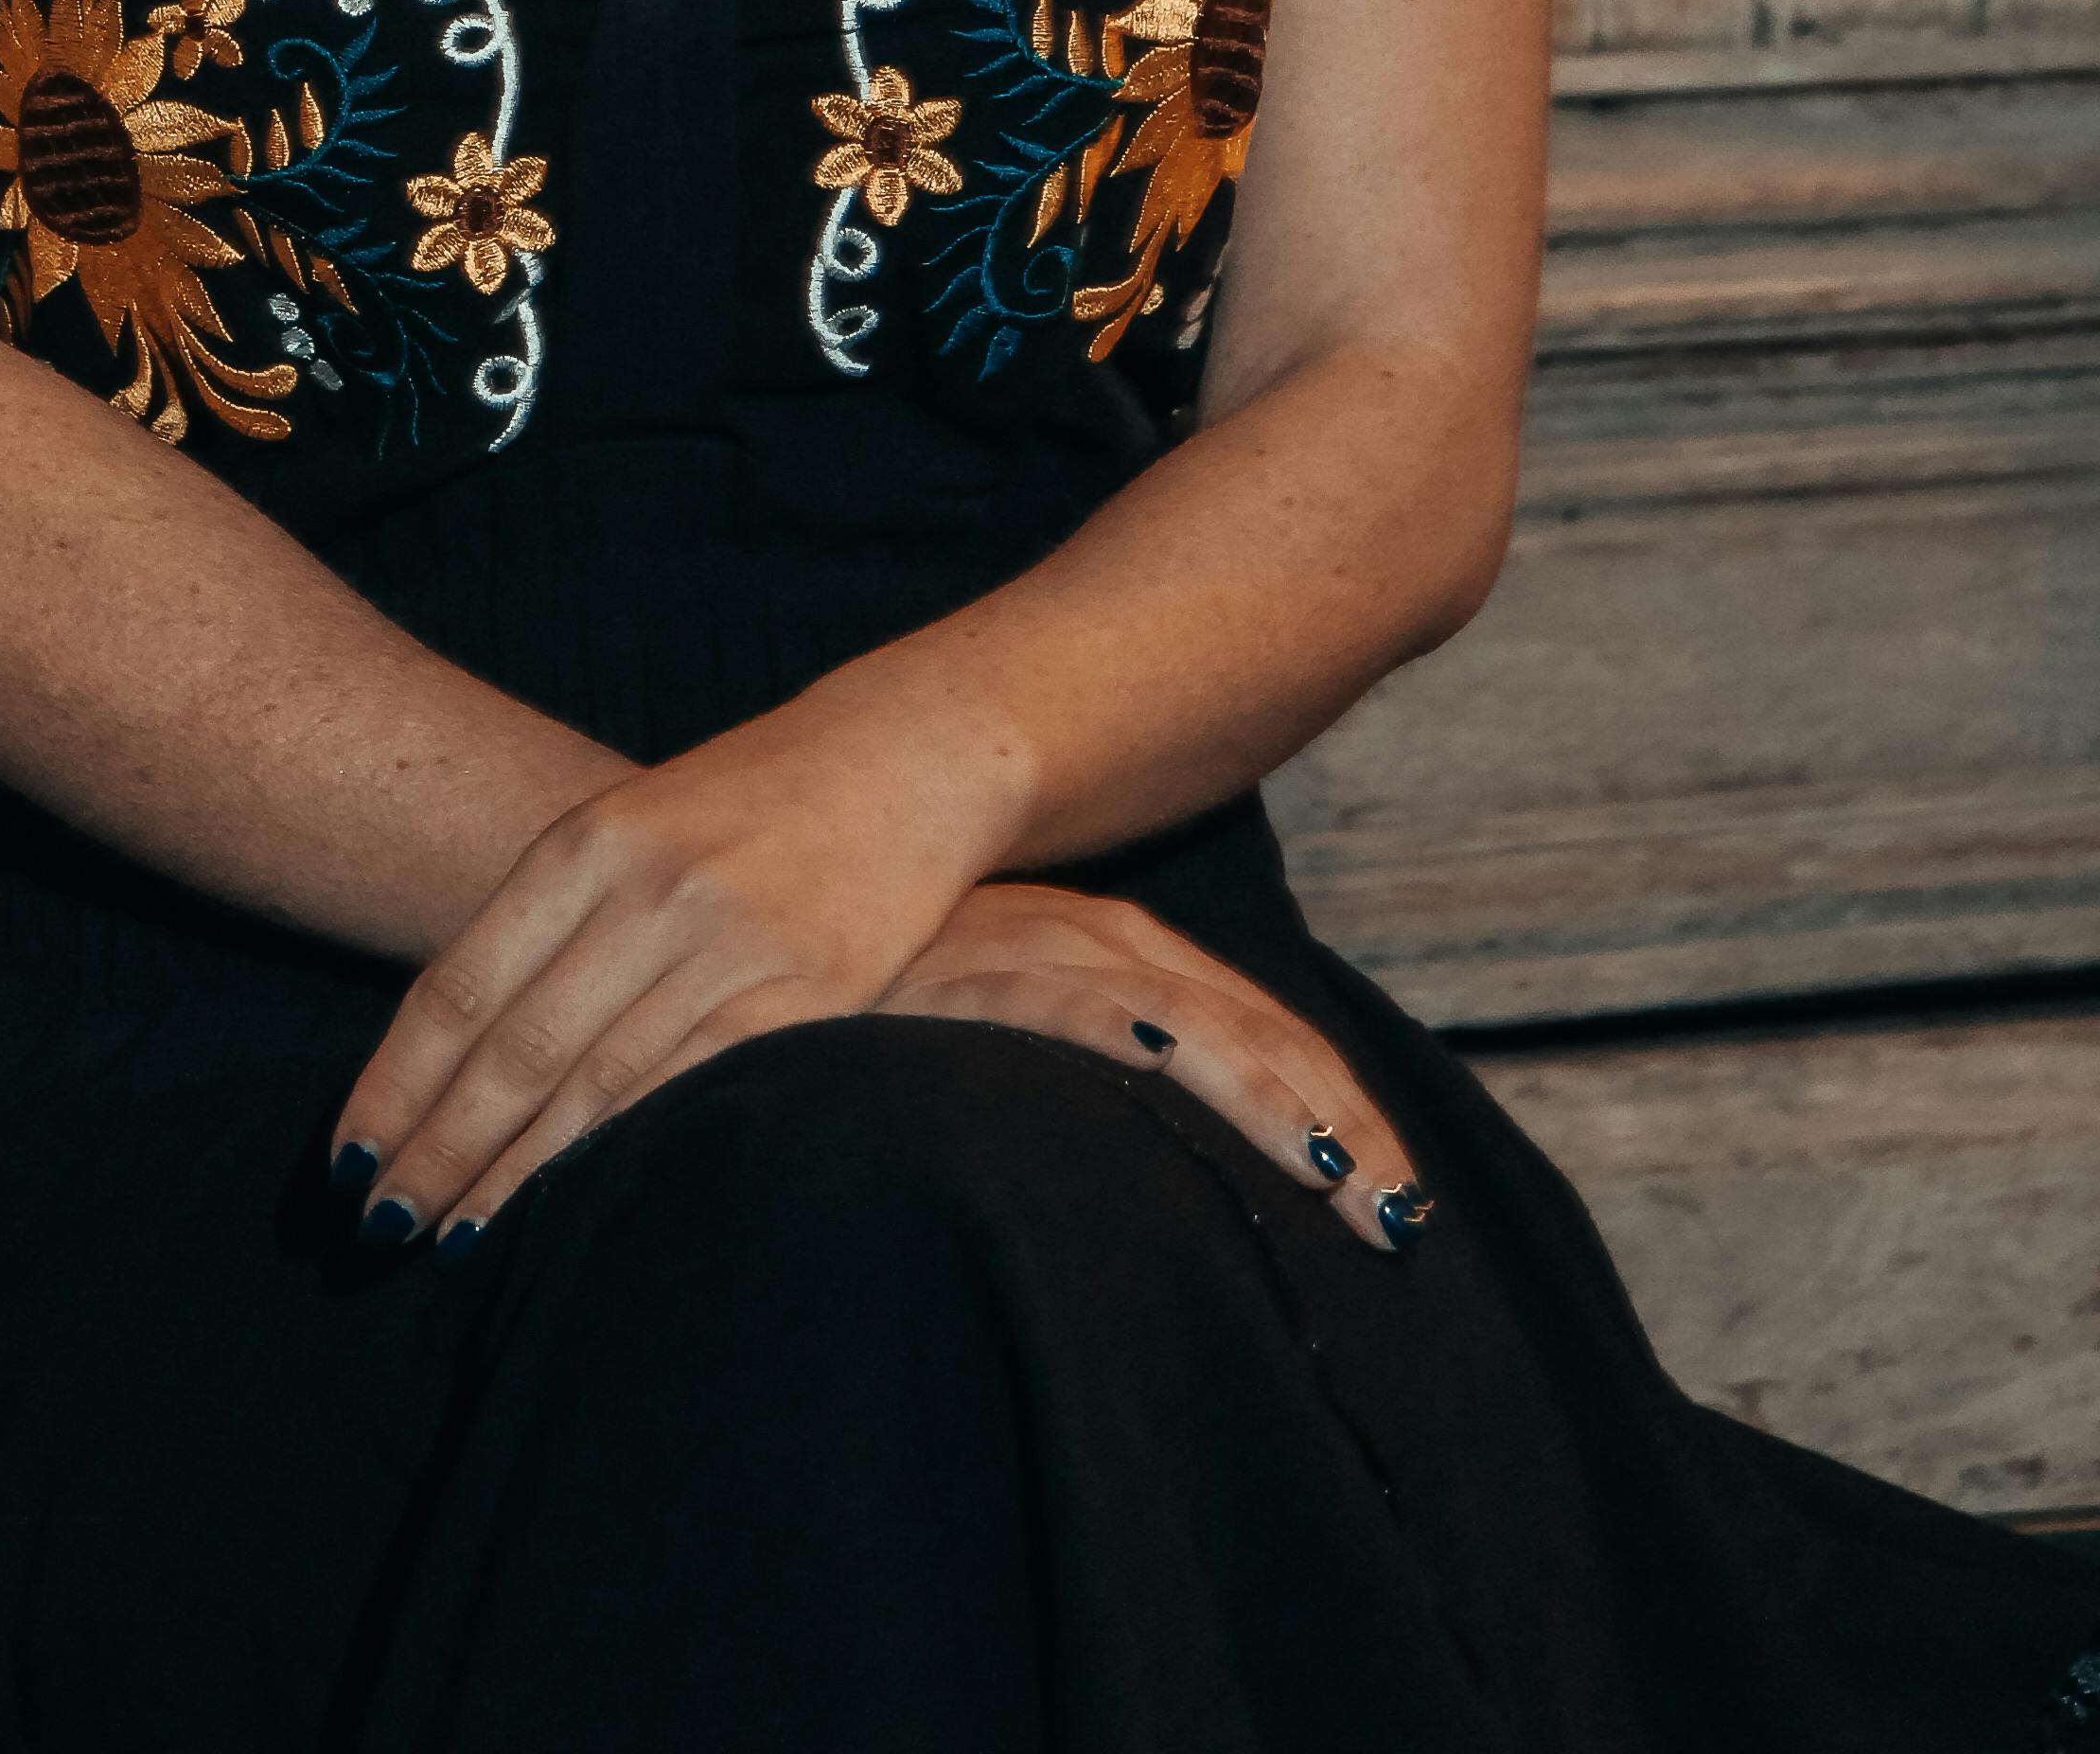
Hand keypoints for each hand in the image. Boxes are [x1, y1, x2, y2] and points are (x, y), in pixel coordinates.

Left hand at [330, 701, 986, 1247]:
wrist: (902, 754)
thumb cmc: (748, 803)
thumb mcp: (631, 827)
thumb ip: (555, 920)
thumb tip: (459, 1044)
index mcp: (585, 842)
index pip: (457, 987)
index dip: (395, 1084)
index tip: (347, 1161)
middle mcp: (646, 888)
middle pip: (515, 1049)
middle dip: (440, 1148)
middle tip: (381, 1228)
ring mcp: (729, 940)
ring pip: (596, 1085)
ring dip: (519, 1175)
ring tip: (457, 1243)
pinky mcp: (811, 990)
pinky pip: (698, 1089)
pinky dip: (630, 1156)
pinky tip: (585, 1210)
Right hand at [876, 880, 1426, 1252]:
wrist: (750, 944)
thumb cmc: (863, 1010)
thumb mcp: (988, 1030)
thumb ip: (1072, 1073)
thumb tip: (1149, 1168)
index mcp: (1095, 940)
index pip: (1248, 1021)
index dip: (1326, 1101)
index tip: (1391, 1194)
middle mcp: (1081, 929)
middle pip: (1250, 1024)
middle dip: (1337, 1117)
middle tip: (1402, 1223)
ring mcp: (1030, 941)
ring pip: (1198, 1022)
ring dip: (1285, 1106)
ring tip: (1359, 1194)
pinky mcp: (972, 968)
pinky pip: (1095, 1010)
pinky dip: (1167, 1052)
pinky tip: (1222, 1102)